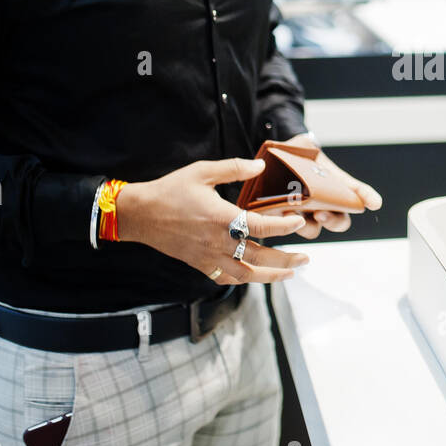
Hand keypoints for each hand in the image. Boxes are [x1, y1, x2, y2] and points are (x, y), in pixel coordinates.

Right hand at [115, 158, 309, 283]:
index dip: (285, 226)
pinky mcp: (200, 265)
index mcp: (221, 218)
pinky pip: (227, 279)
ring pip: (247, 275)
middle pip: (261, 258)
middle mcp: (218, 242)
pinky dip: (246, 279)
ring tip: (291, 272)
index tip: (299, 220)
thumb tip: (261, 165)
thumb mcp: (202, 171)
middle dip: (287, 260)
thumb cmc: (170, 190)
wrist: (140, 215)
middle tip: (305, 258)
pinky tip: (259, 275)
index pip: (262, 227)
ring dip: (272, 275)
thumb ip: (234, 168)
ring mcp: (209, 257)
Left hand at [276, 133, 381, 239]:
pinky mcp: (283, 219)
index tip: (374, 204)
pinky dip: (285, 223)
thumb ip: (309, 149)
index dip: (367, 197)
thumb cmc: (294, 154)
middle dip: (334, 221)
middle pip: (340, 221)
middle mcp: (324, 205)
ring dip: (305, 226)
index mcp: (335, 186)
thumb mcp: (303, 147)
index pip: (356, 192)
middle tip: (321, 214)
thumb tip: (308, 149)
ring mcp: (305, 215)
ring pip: (313, 230)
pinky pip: (288, 228)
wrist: (271, 160)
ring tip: (291, 212)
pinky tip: (280, 211)